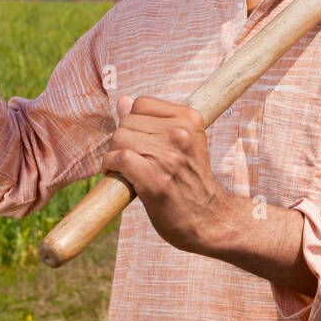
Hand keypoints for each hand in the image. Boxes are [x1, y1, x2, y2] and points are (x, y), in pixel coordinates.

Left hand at [102, 95, 235, 255]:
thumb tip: (123, 101)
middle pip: (127, 121)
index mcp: (190, 120)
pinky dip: (110, 165)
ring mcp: (168, 157)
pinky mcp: (155, 180)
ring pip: (120, 138)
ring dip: (114, 153)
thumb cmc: (192, 182)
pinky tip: (115, 173)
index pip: (142, 103)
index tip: (138, 139)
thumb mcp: (183, 144)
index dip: (133, 121)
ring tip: (124, 167)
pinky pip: (120, 158)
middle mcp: (180, 134)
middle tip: (130, 158)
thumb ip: (153, 121)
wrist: (210, 219)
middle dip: (122, 139)